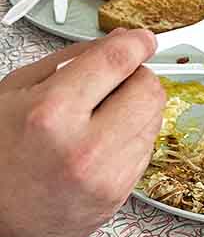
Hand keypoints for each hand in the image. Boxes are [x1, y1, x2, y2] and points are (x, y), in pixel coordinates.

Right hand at [0, 30, 165, 236]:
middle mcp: (86, 146)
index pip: (116, 62)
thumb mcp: (16, 92)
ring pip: (154, 121)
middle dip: (138, 78)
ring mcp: (107, 176)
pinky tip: (101, 144)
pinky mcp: (119, 196)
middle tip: (119, 82)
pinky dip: (132, 139)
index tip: (143, 40)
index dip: (136, 43)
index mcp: (52, 113)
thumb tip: (118, 43)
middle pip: (149, 92)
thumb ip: (70, 61)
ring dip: (136, 110)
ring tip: (101, 118)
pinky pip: (146, 151)